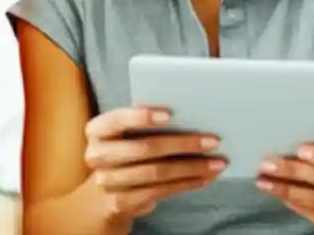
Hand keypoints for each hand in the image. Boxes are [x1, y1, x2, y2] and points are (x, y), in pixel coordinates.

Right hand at [83, 106, 225, 228]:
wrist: (103, 193)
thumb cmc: (124, 151)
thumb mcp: (125, 134)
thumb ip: (143, 122)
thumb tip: (185, 111)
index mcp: (97, 131)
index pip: (118, 119)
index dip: (142, 117)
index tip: (170, 114)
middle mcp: (97, 156)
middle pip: (144, 149)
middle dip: (182, 144)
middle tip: (213, 140)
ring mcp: (108, 181)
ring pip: (156, 173)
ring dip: (191, 168)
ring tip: (217, 162)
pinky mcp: (122, 202)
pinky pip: (160, 191)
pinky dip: (186, 184)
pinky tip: (204, 178)